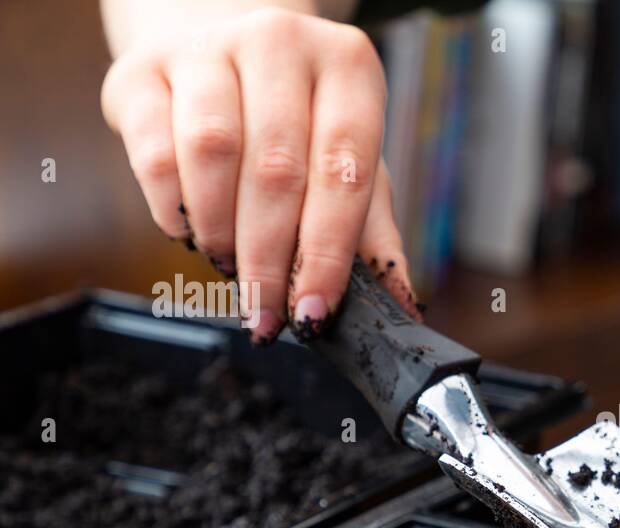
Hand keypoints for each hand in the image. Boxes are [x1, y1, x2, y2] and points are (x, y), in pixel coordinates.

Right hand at [101, 5, 415, 342]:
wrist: (216, 49)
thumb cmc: (298, 120)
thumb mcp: (350, 161)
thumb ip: (374, 233)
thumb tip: (397, 306)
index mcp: (347, 65)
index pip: (344, 170)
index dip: (328, 251)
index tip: (314, 309)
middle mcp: (280, 42)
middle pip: (276, 170)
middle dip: (271, 260)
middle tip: (267, 310)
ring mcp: (205, 48)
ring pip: (211, 154)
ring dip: (221, 232)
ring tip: (230, 266)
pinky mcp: (140, 70)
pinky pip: (154, 153)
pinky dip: (172, 208)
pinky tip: (190, 230)